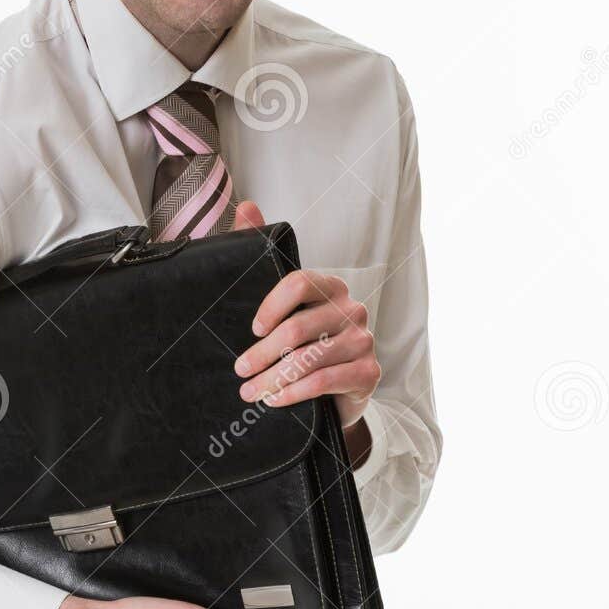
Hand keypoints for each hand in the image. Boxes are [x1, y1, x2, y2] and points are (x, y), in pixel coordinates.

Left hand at [229, 200, 380, 432]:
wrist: (336, 391)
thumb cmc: (304, 343)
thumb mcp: (280, 304)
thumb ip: (262, 251)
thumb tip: (247, 206)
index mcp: (330, 287)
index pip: (300, 282)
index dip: (272, 305)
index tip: (252, 328)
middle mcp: (352, 308)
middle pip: (299, 327)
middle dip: (263, 353)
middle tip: (239, 371)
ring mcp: (363, 340)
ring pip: (309, 358)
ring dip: (273, 379)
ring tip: (250, 392)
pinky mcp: (369, 372)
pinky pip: (326, 381)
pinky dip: (295, 393)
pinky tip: (275, 401)